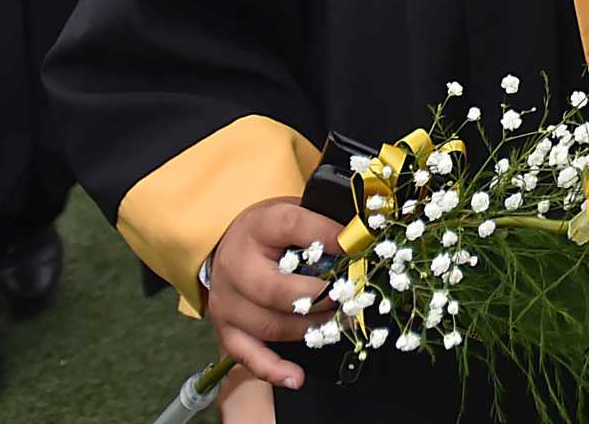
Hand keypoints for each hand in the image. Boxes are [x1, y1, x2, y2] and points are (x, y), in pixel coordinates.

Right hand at [204, 198, 342, 392]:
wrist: (229, 245)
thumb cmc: (270, 231)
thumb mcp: (292, 212)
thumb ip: (322, 224)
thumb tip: (362, 237)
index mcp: (258, 227)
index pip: (291, 226)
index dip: (327, 236)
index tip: (356, 247)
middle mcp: (237, 266)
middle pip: (275, 290)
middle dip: (320, 297)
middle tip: (351, 297)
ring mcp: (229, 302)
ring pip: (270, 325)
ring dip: (312, 330)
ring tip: (342, 324)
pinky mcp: (226, 329)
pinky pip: (248, 355)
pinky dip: (274, 370)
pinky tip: (297, 376)